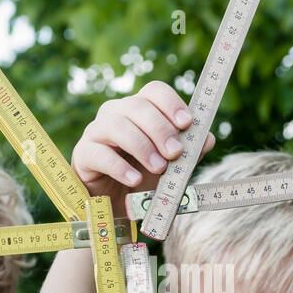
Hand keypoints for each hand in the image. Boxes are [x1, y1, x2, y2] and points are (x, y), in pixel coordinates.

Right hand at [70, 80, 215, 217]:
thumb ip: (190, 151)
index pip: (154, 91)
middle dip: (160, 129)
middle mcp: (117, 112)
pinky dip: (120, 167)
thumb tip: (208, 139)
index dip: (171, 103)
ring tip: (159, 169)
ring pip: (118, 126)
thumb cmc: (144, 174)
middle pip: (138, 106)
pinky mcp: (84, 154)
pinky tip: (134, 180)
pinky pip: (100, 154)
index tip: (186, 123)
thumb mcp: (171, 164)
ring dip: (142, 147)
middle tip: (176, 153)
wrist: (114, 201)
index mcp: (140, 108)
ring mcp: (97, 130)